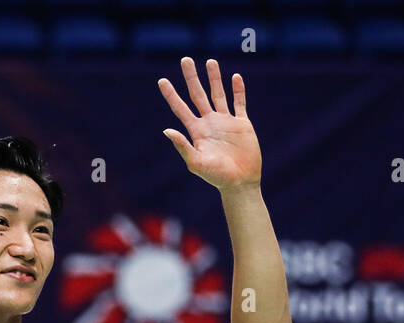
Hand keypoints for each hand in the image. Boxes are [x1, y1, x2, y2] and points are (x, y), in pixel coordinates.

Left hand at [157, 57, 260, 191]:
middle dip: (192, 78)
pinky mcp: (242, 124)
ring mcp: (226, 122)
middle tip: (185, 59)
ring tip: (210, 61)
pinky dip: (238, 90)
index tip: (161, 80)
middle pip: (198, 95)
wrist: (240, 182)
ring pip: (219, 94)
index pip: (180, 108)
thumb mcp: (196, 162)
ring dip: (215, 78)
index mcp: (196, 131)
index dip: (171, 94)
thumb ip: (182, 145)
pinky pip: (239, 103)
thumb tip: (166, 130)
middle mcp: (209, 123)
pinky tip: (235, 77)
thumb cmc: (216, 176)